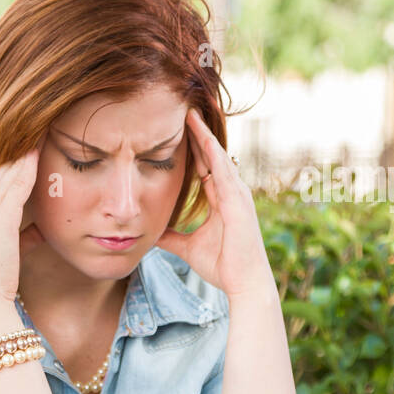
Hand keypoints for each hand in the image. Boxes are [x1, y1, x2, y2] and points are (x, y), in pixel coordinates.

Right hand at [0, 131, 47, 305]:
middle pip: (5, 163)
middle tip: (44, 120)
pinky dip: (29, 162)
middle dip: (23, 144)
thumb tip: (39, 229)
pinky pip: (18, 180)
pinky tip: (42, 147)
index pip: (1, 172)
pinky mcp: (0, 213)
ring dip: (27, 146)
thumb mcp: (11, 249)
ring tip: (45, 124)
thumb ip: (24, 234)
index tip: (38, 138)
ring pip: (11, 166)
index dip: (20, 157)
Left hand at [155, 108, 275, 297]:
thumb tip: (149, 233)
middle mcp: (232, 192)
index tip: (176, 130)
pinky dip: (213, 153)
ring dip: (204, 136)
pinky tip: (202, 138)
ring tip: (190, 114)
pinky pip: (224, 171)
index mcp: (221, 200)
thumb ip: (170, 237)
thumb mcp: (187, 247)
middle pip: (211, 156)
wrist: (243, 282)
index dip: (191, 149)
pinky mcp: (238, 200)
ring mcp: (237, 194)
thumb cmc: (222, 266)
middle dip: (197, 134)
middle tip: (183, 110)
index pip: (204, 167)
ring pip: (218, 157)